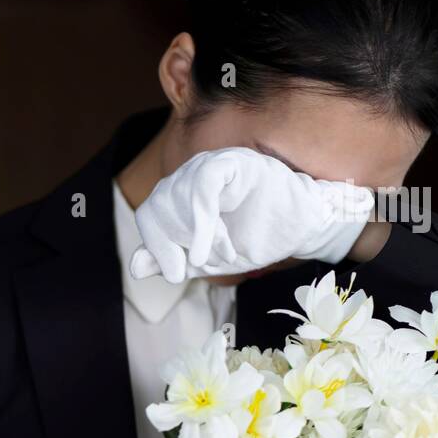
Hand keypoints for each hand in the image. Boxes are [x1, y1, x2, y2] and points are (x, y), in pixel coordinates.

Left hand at [129, 147, 374, 283]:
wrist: (301, 231)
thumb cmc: (255, 241)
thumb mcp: (208, 260)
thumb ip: (172, 261)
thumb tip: (135, 267)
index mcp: (180, 195)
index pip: (150, 214)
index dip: (156, 245)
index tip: (176, 274)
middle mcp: (190, 175)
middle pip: (158, 204)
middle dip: (174, 242)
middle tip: (198, 264)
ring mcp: (210, 165)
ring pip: (177, 195)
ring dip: (195, 234)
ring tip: (219, 252)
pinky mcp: (232, 163)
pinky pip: (203, 184)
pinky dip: (202, 218)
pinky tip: (213, 244)